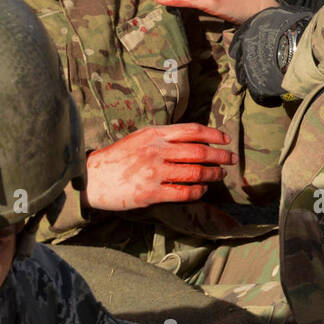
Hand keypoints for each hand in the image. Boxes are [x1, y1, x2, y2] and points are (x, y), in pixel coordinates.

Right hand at [84, 124, 233, 210]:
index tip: (225, 139)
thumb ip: (162, 137)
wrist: (92, 178)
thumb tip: (191, 139)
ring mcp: (154, 172)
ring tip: (219, 175)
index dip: (213, 134)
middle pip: (199, 151)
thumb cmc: (116, 158)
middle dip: (220, 155)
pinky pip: (183, 192)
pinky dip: (197, 191)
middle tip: (231, 159)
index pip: (192, 130)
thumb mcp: (139, 138)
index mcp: (155, 134)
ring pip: (194, 172)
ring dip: (212, 174)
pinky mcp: (151, 192)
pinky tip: (201, 190)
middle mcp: (157, 150)